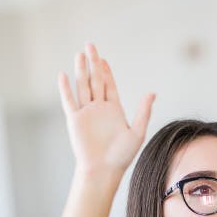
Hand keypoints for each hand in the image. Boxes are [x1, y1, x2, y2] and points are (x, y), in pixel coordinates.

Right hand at [58, 43, 154, 178]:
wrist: (103, 170)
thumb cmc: (121, 156)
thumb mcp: (137, 132)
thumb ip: (143, 111)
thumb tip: (152, 93)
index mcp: (114, 110)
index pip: (109, 86)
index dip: (106, 71)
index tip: (103, 59)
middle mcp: (99, 109)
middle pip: (95, 81)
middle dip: (93, 63)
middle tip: (90, 46)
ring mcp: (86, 113)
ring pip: (82, 86)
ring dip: (81, 70)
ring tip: (79, 54)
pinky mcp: (75, 120)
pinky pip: (69, 101)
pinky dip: (65, 88)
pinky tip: (63, 75)